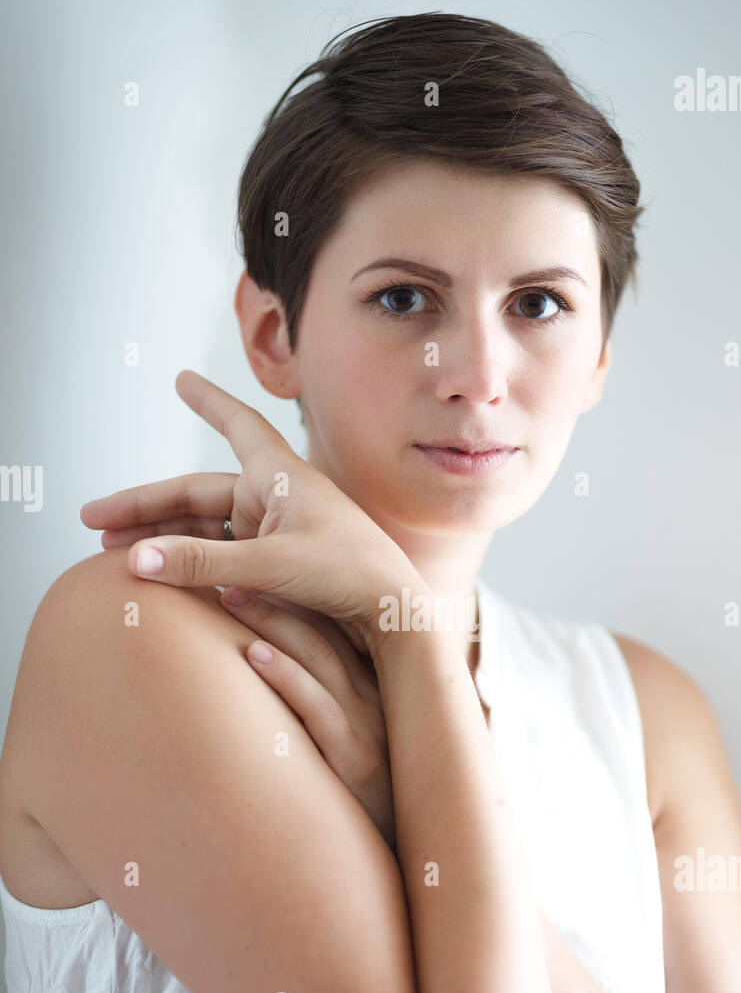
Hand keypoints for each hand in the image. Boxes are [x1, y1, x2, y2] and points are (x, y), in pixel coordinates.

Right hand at [80, 370, 419, 656]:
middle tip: (93, 520)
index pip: (236, 424)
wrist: (394, 612)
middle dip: (145, 506)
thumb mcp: (271, 565)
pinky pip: (223, 556)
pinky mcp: (279, 564)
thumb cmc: (350, 574)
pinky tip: (161, 573)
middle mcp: (277, 497)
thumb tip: (134, 560)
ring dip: (161, 538)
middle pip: (197, 494)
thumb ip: (202, 564)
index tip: (181, 379)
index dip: (207, 402)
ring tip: (115, 552)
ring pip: (206, 528)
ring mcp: (277, 531)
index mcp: (280, 475)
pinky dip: (191, 562)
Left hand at [220, 587, 395, 851]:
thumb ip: (315, 711)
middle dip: (279, 594)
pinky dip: (287, 679)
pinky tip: (253, 656)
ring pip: (319, 660)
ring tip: (231, 594)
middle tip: (229, 563)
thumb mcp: (344, 747)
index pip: (332, 626)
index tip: (251, 564)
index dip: (293, 593)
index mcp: (368, 688)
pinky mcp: (356, 761)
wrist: (400, 858)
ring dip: (274, 624)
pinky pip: (318, 711)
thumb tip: (263, 677)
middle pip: (324, 631)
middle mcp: (371, 698)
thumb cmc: (359, 802)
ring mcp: (366, 727)